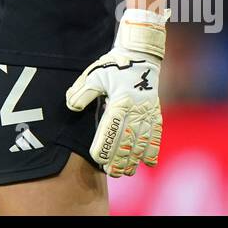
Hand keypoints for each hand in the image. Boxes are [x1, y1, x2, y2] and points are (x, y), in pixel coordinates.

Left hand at [65, 8, 168, 176]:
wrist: (140, 55)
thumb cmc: (113, 65)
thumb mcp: (94, 74)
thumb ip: (82, 91)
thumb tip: (71, 106)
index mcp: (120, 100)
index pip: (111, 128)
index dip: (104, 146)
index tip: (97, 158)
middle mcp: (136, 109)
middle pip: (127, 140)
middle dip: (118, 159)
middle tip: (109, 172)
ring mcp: (148, 112)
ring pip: (142, 142)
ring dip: (134, 159)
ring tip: (124, 172)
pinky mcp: (156, 113)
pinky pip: (156, 135)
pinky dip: (153, 150)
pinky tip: (149, 163)